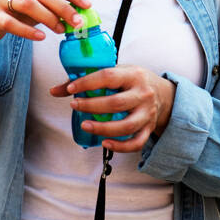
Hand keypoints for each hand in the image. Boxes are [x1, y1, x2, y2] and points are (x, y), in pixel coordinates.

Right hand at [0, 0, 92, 47]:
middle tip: (77, 22)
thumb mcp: (34, 3)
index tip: (87, 5)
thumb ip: (53, 4)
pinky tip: (41, 37)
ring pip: (29, 4)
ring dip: (48, 18)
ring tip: (60, 30)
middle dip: (64, 7)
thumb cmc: (14, 10)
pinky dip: (28, 30)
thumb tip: (79, 13)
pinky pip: (12, 23)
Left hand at [50, 66, 175, 152]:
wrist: (164, 93)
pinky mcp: (148, 128)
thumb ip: (86, 81)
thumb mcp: (117, 73)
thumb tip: (55, 91)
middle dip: (92, 106)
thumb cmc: (133, 81)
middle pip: (116, 103)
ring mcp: (147, 113)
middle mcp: (143, 94)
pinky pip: (136, 142)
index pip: (109, 77)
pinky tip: (104, 143)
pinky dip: (120, 146)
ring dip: (103, 128)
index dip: (88, 83)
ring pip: (126, 126)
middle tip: (75, 105)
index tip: (71, 89)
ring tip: (85, 126)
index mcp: (134, 75)